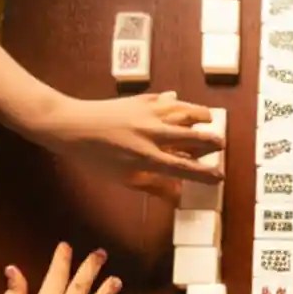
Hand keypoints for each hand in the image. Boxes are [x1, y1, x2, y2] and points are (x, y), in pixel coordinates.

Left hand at [31, 91, 223, 196]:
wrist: (71, 125)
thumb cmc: (94, 157)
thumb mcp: (122, 178)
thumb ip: (153, 186)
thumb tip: (177, 194)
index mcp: (148, 159)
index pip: (187, 168)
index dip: (207, 174)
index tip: (219, 177)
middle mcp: (154, 135)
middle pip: (195, 137)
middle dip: (214, 142)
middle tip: (221, 144)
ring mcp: (150, 114)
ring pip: (187, 112)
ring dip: (202, 116)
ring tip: (208, 119)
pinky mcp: (143, 100)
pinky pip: (168, 100)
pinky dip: (177, 102)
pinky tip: (178, 102)